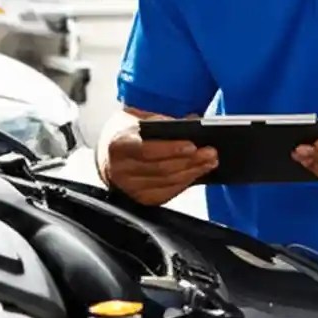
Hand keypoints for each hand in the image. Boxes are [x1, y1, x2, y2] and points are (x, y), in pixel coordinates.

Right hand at [103, 117, 217, 205]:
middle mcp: (120, 169)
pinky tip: (197, 173)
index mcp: (118, 145)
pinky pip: (167, 193)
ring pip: (167, 182)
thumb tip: (194, 121)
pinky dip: (185, 183)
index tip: (192, 145)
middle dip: (189, 161)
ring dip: (192, 172)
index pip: (145, 150)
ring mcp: (130, 187)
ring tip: (210, 161)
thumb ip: (161, 120)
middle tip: (211, 152)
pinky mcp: (140, 198)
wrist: (107, 156)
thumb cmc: (125, 133)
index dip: (170, 149)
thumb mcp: (136, 118)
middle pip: (161, 168)